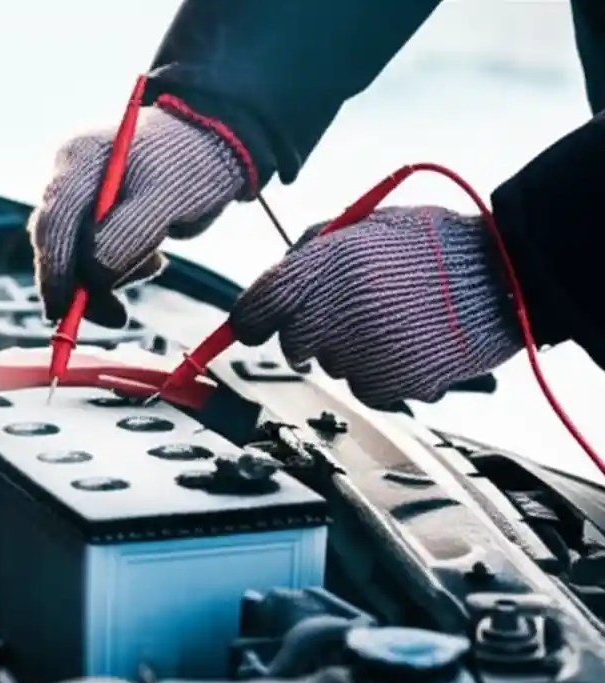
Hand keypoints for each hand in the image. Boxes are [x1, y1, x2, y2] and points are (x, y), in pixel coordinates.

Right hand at [29, 104, 247, 327]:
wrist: (217, 141)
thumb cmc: (195, 165)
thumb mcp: (166, 202)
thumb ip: (125, 237)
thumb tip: (92, 276)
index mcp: (80, 160)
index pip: (52, 225)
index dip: (54, 273)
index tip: (65, 314)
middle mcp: (70, 172)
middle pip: (56, 240)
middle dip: (82, 283)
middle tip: (116, 316)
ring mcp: (80, 188)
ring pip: (74, 249)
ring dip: (106, 273)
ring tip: (155, 264)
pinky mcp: (94, 206)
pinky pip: (93, 247)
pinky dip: (117, 264)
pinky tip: (152, 256)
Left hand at [231, 206, 520, 407]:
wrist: (504, 277)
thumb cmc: (435, 246)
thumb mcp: (367, 223)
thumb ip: (314, 248)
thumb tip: (279, 275)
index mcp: (321, 267)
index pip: (256, 308)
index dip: (249, 320)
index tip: (252, 325)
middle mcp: (332, 312)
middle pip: (291, 343)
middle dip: (308, 333)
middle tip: (346, 315)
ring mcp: (360, 352)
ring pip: (331, 365)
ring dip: (351, 350)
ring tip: (396, 320)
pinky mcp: (389, 383)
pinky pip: (366, 387)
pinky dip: (381, 372)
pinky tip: (410, 344)